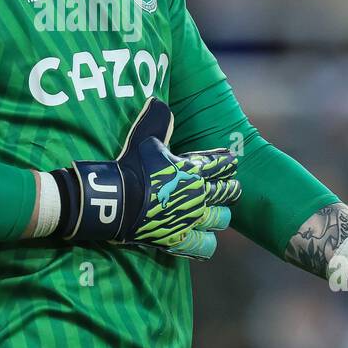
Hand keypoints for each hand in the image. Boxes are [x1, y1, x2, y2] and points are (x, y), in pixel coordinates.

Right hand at [50, 98, 240, 259]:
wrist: (115, 199)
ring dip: (222, 216)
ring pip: (220, 220)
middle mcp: (197, 194)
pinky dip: (206, 243)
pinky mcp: (178, 239)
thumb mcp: (144, 136)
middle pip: (226, 193)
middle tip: (233, 188)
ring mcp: (190, 219)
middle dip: (231, 189)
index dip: (228, 162)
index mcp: (192, 168)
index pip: (220, 164)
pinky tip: (206, 241)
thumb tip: (159, 101)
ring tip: (221, 215)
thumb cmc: (130, 165)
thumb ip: (157, 120)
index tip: (232, 161)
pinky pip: (202, 245)